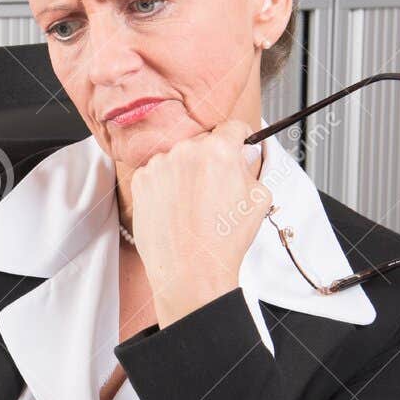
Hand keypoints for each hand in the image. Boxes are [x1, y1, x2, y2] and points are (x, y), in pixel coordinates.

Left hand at [128, 118, 271, 326]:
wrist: (190, 271)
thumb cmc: (223, 241)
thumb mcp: (258, 199)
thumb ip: (251, 167)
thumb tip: (243, 156)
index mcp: (218, 150)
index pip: (232, 127)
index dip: (240, 139)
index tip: (238, 146)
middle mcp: (184, 152)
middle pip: (203, 143)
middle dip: (212, 160)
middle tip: (216, 189)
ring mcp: (158, 166)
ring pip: (178, 158)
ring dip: (186, 172)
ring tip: (193, 206)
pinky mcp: (140, 182)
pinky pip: (157, 174)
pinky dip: (165, 186)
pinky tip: (175, 209)